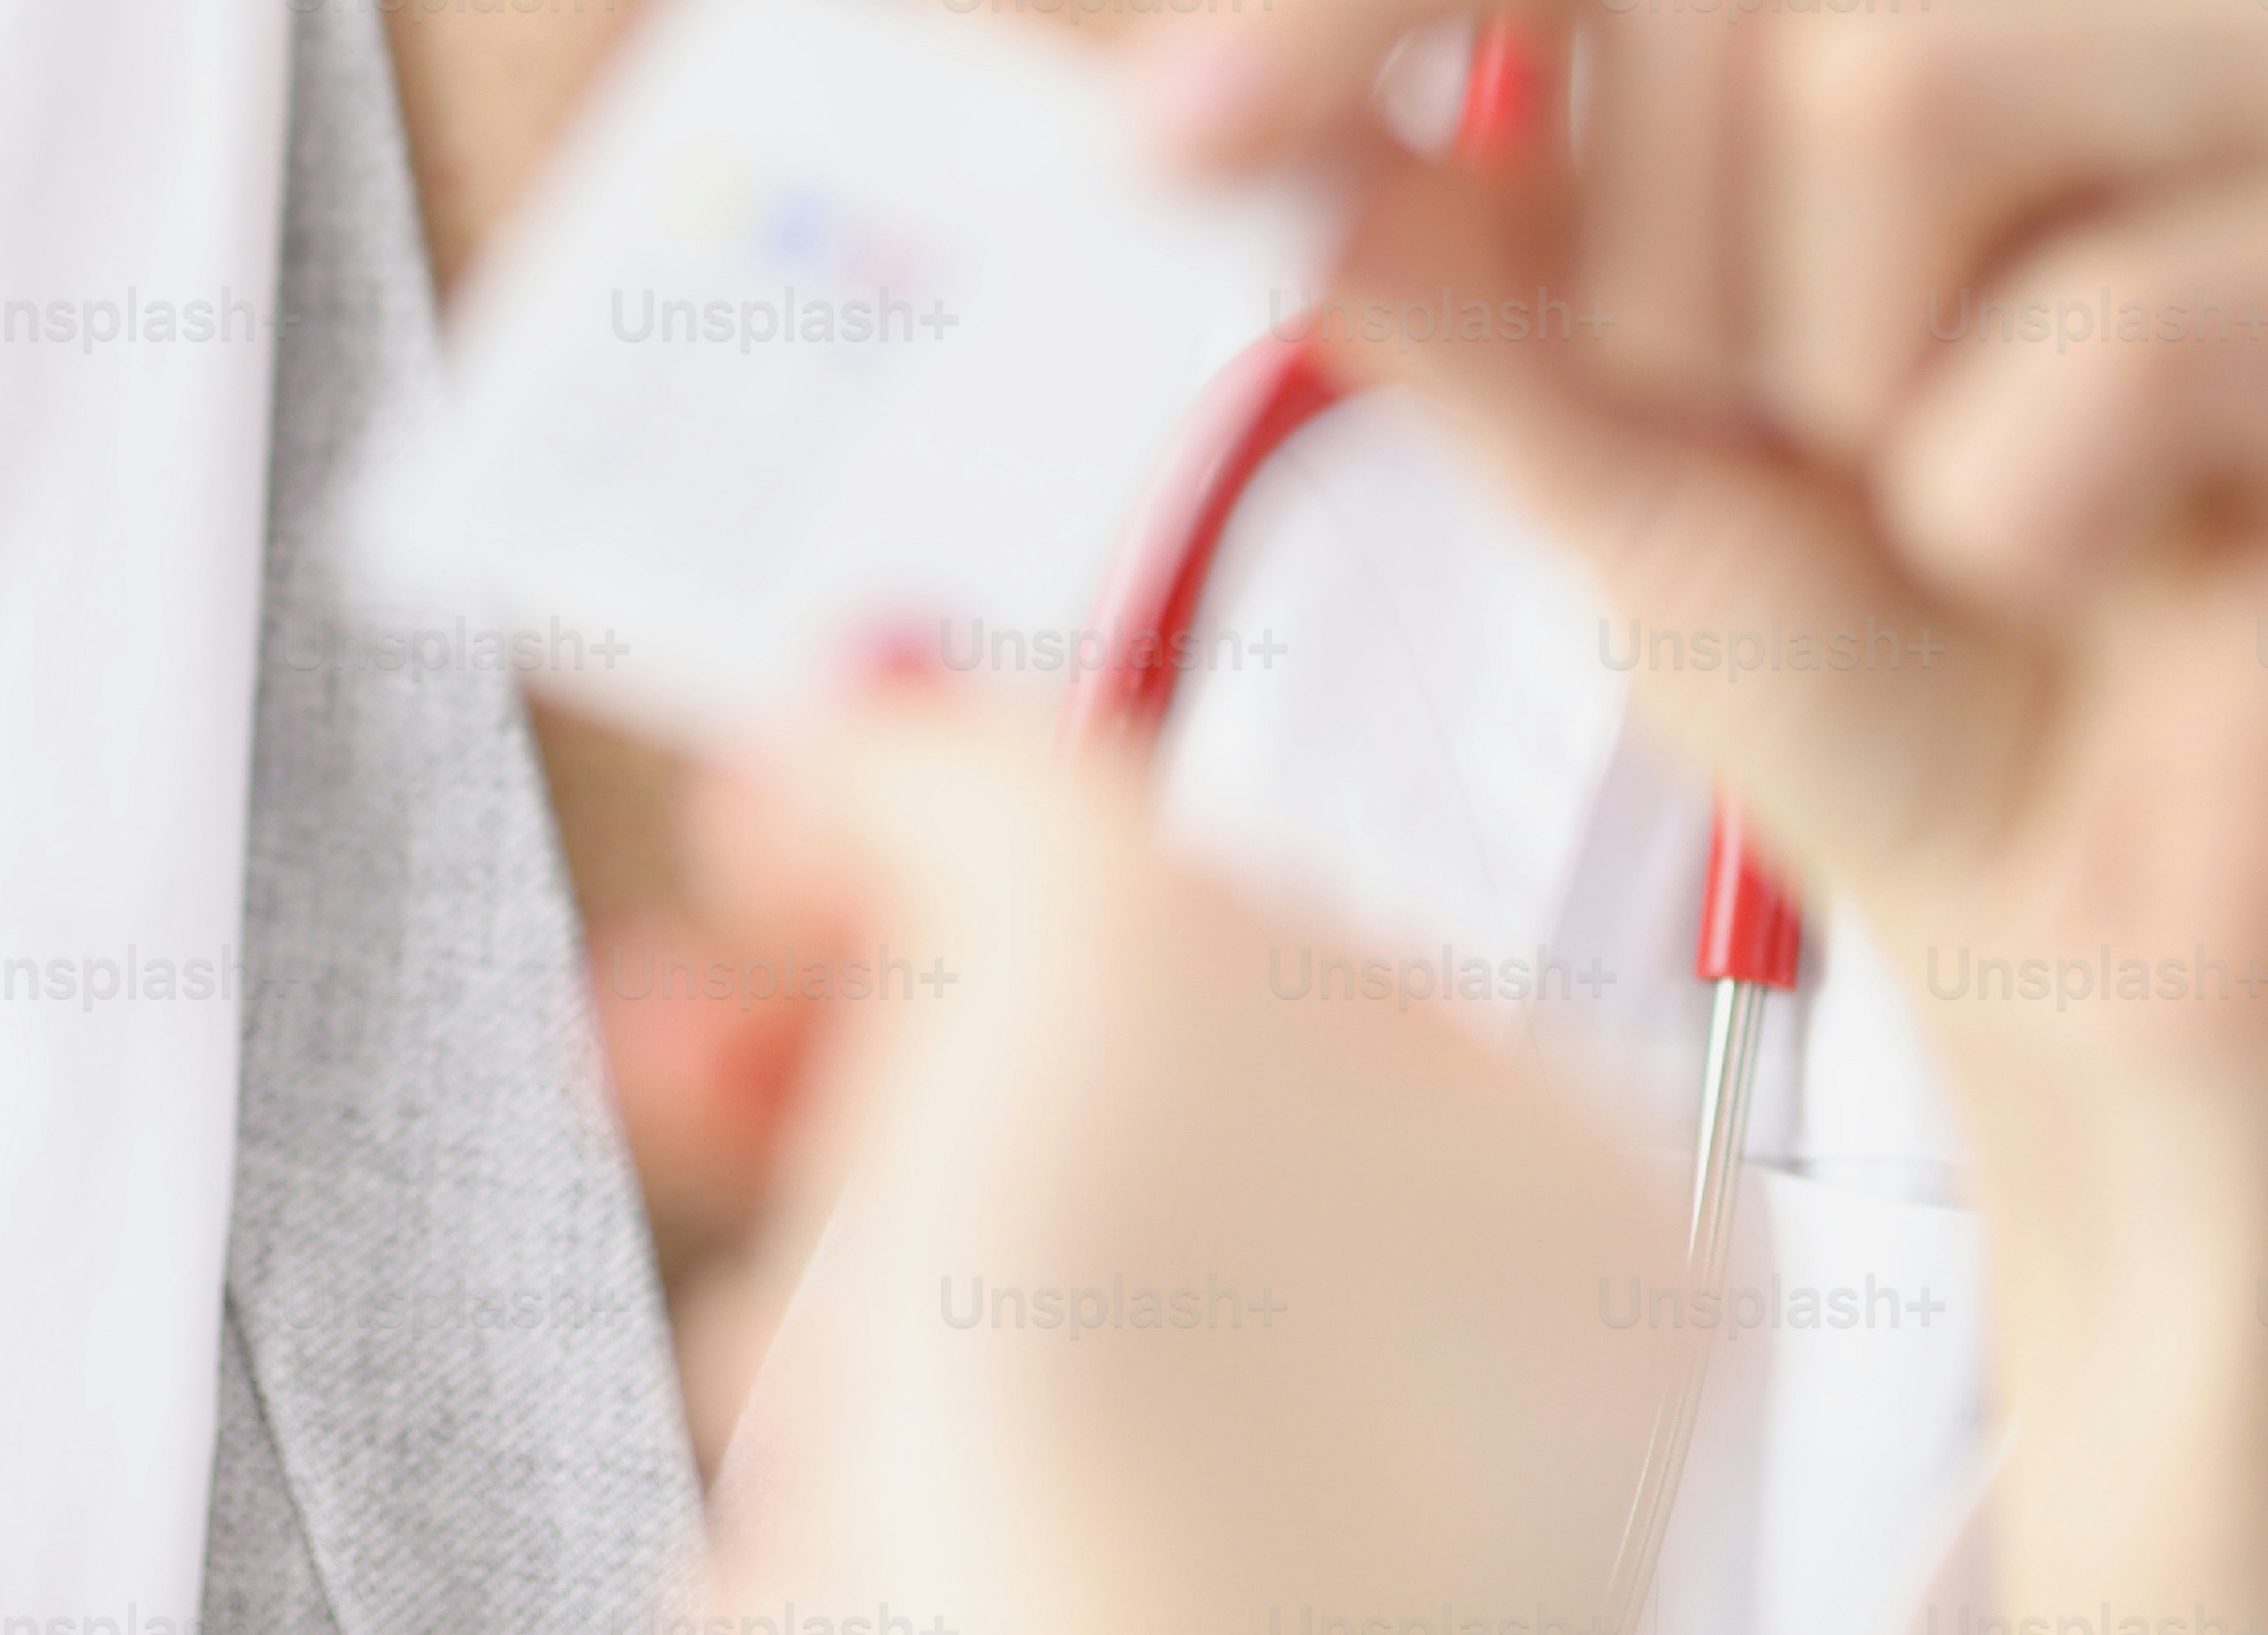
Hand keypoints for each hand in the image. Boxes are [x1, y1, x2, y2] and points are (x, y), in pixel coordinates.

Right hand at [672, 686, 1686, 1634]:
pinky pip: (963, 1471)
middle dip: (860, 1040)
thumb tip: (907, 722)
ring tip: (757, 1308)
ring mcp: (1323, 1538)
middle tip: (687, 1009)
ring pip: (1008, 1288)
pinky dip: (843, 1444)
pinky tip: (790, 1472)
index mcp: (1579, 1179)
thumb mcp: (1089, 956)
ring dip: (826, 1252)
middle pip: (1110, 1089)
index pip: (1247, 894)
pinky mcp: (1140, 1619)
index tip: (800, 803)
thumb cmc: (1170, 1465)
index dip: (983, 820)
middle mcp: (1490, 1373)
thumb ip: (1005, 782)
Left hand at [1164, 0, 2267, 1634]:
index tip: (1163, 142)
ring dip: (1849, 376)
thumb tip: (1137, 78)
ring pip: (1901, 85)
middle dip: (1670, 267)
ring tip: (1938, 485)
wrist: (2086, 940)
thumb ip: (1402, 235)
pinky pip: (2110, 317)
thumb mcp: (1572, 427)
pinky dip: (2022, 497)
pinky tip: (2087, 562)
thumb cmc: (1857, 647)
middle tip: (1787, 440)